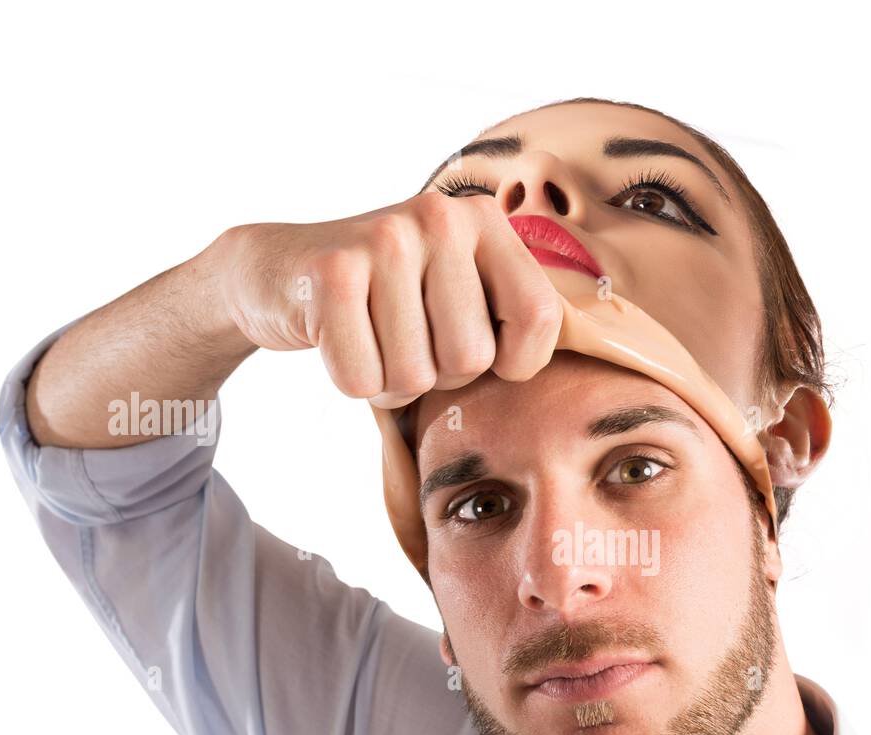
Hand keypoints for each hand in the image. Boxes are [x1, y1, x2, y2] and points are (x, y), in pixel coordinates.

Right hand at [211, 191, 562, 405]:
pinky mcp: (332, 272)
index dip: (516, 364)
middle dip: (437, 372)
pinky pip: (362, 379)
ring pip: (414, 377)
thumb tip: (588, 367)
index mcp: (485, 221)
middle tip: (406, 336)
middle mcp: (440, 218)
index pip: (541, 322)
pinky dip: (350, 379)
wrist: (282, 269)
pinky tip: (338, 337)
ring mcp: (385, 239)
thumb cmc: (390, 298)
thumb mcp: (460, 287)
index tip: (488, 355)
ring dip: (389, 380)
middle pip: (471, 360)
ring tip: (372, 336)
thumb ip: (515, 313)